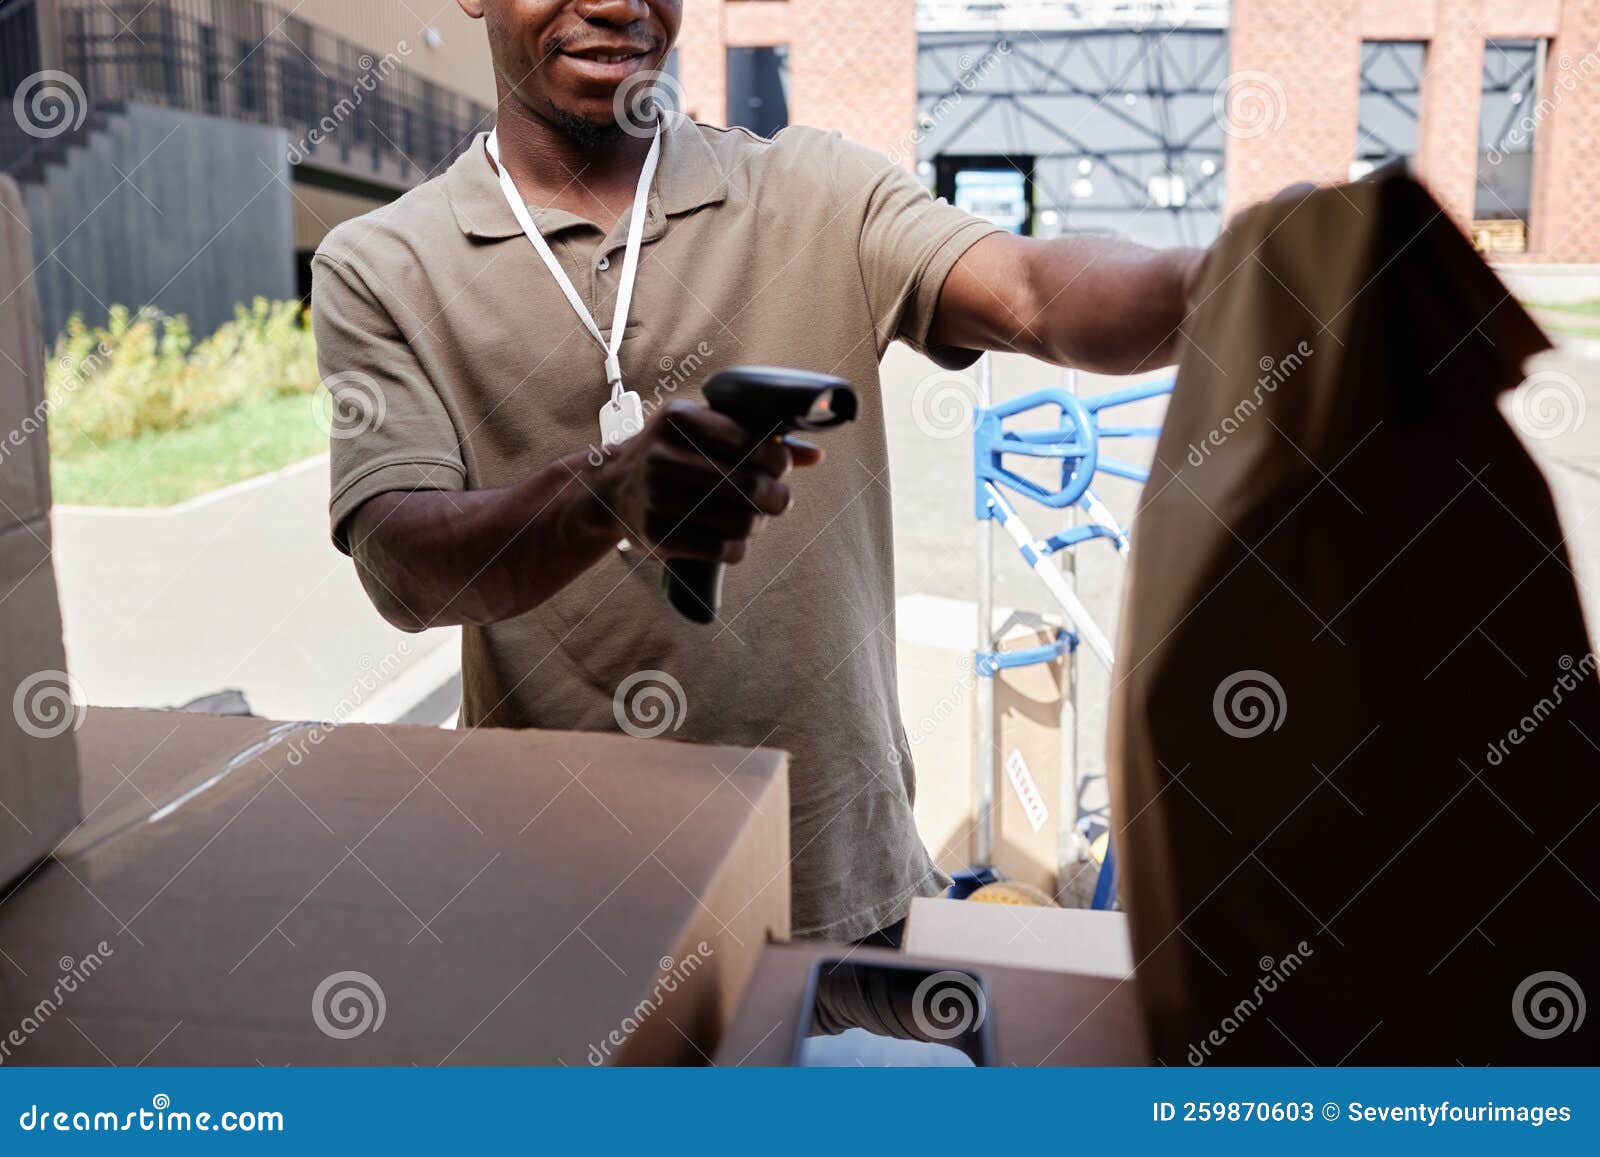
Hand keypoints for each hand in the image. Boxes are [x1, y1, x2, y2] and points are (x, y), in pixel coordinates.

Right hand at [592, 400, 821, 562]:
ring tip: (753, 520)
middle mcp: (664, 454)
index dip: (778, 460)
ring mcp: (658, 496)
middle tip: (777, 500)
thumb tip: (817, 455)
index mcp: (680, 418)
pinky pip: (722, 550)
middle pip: (750, 485)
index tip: (778, 467)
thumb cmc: (673, 454)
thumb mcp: (704, 432)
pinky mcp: (657, 534)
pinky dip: (738, 549)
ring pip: (741, 521)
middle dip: (777, 497)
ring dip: (757, 525)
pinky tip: (733, 540)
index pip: (752, 443)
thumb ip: (758, 439)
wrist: (611, 489)